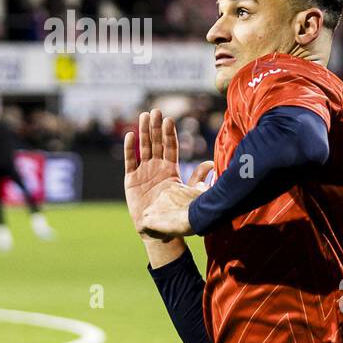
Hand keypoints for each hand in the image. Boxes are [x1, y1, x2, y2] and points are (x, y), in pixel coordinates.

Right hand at [123, 110, 212, 253]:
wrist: (160, 232)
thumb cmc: (177, 215)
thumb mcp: (191, 196)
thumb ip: (199, 180)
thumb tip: (212, 164)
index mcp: (171, 170)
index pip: (170, 147)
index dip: (169, 134)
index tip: (169, 119)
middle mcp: (157, 168)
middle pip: (156, 143)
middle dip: (155, 128)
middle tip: (155, 111)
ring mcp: (143, 173)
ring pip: (143, 148)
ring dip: (143, 132)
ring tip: (143, 116)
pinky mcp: (131, 180)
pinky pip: (130, 161)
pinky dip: (130, 149)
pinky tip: (130, 135)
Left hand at [138, 179, 207, 239]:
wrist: (197, 214)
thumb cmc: (202, 204)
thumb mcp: (201, 192)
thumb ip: (199, 187)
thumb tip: (201, 184)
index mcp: (171, 189)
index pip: (165, 200)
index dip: (170, 210)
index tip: (177, 218)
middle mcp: (160, 196)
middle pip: (156, 208)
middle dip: (162, 217)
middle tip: (172, 227)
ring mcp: (154, 207)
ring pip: (149, 216)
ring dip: (156, 224)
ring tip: (166, 233)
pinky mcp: (150, 220)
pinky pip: (144, 226)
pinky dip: (151, 232)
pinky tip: (162, 238)